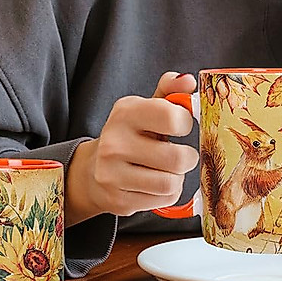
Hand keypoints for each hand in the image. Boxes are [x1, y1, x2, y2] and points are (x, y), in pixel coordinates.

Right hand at [66, 72, 198, 223]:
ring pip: (171, 183)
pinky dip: (166, 194)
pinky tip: (153, 184)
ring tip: (165, 171)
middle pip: (178, 158)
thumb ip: (170, 91)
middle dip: (187, 158)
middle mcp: (114, 142)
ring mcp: (112, 173)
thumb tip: (188, 81)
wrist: (93, 171)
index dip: (186, 124)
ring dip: (176, 178)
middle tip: (179, 155)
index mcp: (125, 112)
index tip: (179, 126)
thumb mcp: (146, 108)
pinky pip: (162, 200)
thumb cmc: (129, 136)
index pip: (173, 118)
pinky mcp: (117, 199)